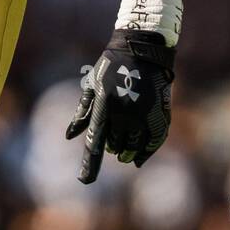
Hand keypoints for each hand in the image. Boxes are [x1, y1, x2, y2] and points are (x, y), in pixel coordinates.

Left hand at [66, 29, 175, 183]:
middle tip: (111, 141)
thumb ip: (83, 111)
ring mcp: (144, 113)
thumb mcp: (93, 85)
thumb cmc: (111, 67)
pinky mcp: (159, 113)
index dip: (90, 162)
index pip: (95, 139)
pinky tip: (139, 157)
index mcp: (105, 102)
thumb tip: (70, 135)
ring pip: (133, 146)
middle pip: (114, 145)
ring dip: (126, 151)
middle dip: (111, 147)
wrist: (142, 49)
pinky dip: (146, 152)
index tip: (84, 180)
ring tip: (123, 148)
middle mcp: (124, 110)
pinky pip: (153, 142)